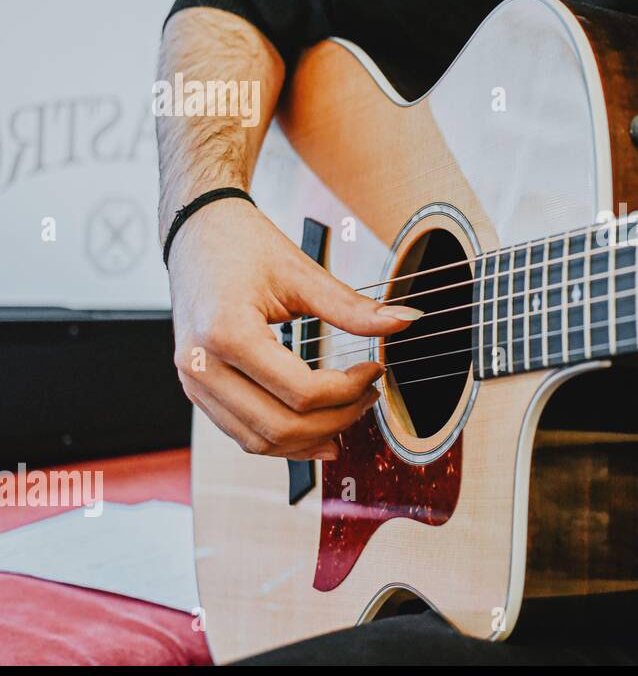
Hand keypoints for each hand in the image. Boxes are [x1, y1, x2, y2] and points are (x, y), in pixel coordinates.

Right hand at [166, 198, 420, 460]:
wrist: (197, 233)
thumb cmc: (242, 245)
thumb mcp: (302, 273)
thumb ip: (352, 307)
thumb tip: (405, 320)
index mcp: (226, 333)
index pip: (301, 392)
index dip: (349, 390)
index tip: (374, 370)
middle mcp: (201, 366)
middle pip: (281, 426)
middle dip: (337, 420)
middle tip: (369, 396)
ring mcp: (194, 382)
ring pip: (259, 441)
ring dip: (310, 439)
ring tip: (349, 415)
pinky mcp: (198, 389)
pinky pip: (242, 433)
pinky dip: (283, 439)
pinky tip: (317, 432)